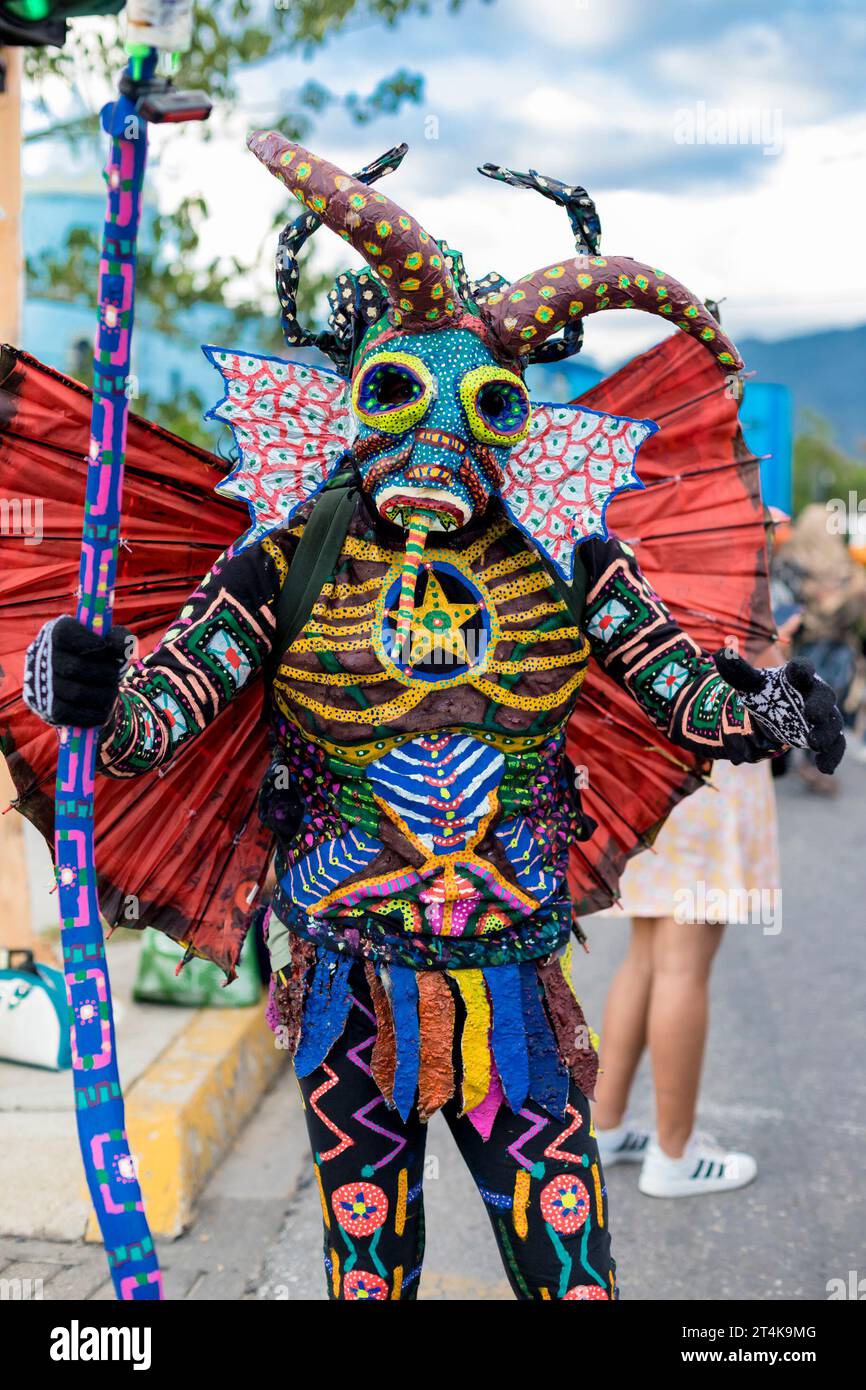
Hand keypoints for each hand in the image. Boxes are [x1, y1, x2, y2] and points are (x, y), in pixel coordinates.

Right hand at [23, 616, 130, 727]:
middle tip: (114, 675)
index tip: (106, 648)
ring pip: (77, 693)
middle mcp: (41, 659)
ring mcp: (42, 687)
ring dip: (104, 694)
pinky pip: (76, 715)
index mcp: (54, 634)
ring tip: (111, 691)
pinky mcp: (49, 711)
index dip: (90, 642)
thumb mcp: (107, 642)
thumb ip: (119, 639)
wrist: (79, 686)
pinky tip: (103, 707)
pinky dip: (97, 712)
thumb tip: (123, 647)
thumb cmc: (95, 658)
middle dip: (105, 673)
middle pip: (75, 667)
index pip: (64, 633)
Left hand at [715, 649, 844, 773]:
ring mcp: (822, 716)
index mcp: (797, 676)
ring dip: (826, 733)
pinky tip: (824, 768)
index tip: (800, 671)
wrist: (771, 714)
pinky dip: (832, 756)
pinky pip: (835, 745)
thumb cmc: (764, 693)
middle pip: (824, 696)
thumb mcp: (749, 684)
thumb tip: (721, 653)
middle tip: (811, 715)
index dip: (802, 669)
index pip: (802, 668)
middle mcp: (814, 694)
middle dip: (820, 706)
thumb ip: (738, 671)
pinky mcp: (823, 735)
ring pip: (832, 722)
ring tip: (813, 742)